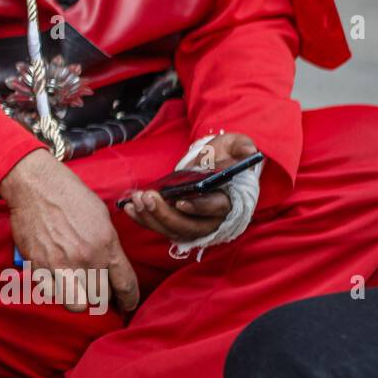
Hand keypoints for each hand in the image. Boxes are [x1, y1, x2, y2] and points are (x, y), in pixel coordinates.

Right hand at [0, 149, 139, 313]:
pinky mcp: (39, 266)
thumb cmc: (69, 195)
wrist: (36, 186)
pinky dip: (55, 289)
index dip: (129, 300)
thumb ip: (109, 245)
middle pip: (102, 297)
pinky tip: (56, 277)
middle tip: (96, 286)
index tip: (127, 304)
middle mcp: (87, 258)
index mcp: (107, 244)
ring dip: (79, 298)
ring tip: (76, 287)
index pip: (126, 285)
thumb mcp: (101, 216)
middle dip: (102, 294)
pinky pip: (52, 293)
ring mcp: (62, 264)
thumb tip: (111, 267)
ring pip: (77, 304)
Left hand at [123, 133, 256, 241]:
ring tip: (136, 200)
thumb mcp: (233, 146)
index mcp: (227, 201)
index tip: (180, 201)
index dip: (198, 207)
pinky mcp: (176, 225)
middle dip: (165, 214)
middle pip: (188, 226)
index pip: (214, 209)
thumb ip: (240, 147)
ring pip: (171, 230)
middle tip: (147, 197)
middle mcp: (211, 220)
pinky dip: (143, 220)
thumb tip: (248, 152)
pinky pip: (159, 227)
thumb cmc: (223, 157)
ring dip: (151, 217)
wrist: (210, 166)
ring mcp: (192, 225)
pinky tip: (129, 207)